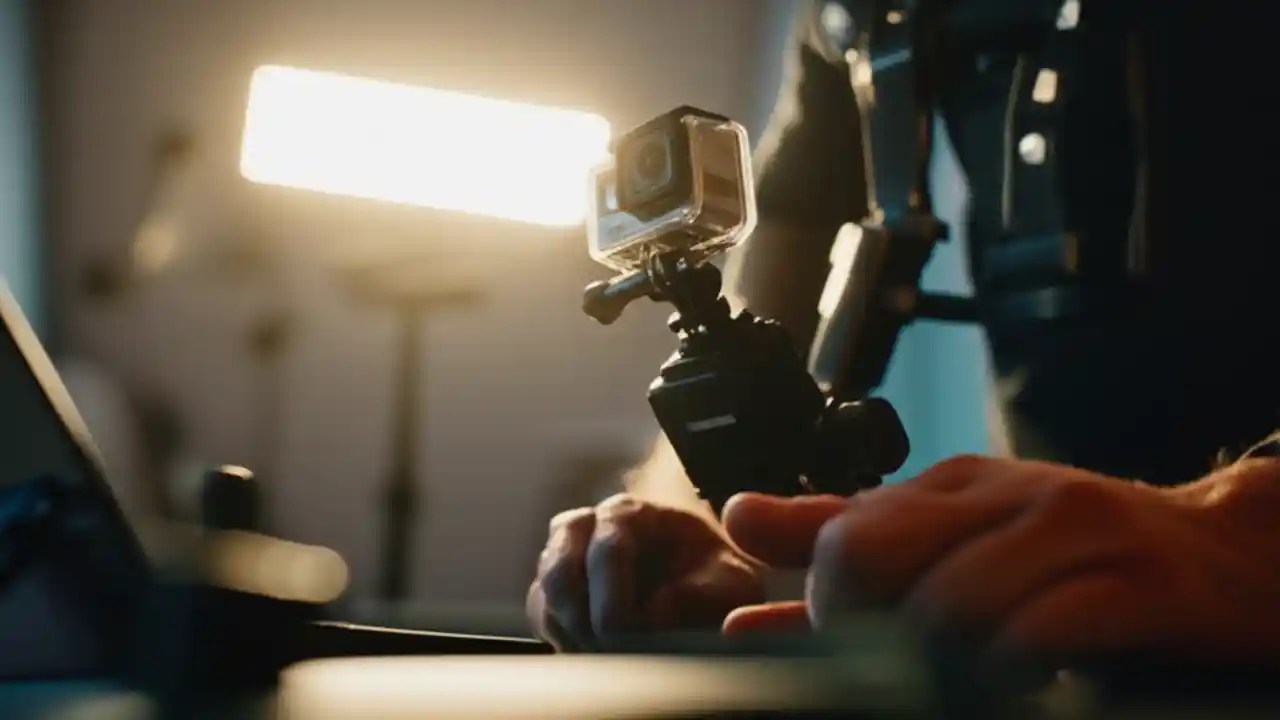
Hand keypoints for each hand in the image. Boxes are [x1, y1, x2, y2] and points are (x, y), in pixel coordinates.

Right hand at [527, 493, 763, 650]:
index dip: (613, 599)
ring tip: (609, 657)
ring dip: (573, 634)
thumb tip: (653, 612)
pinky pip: (542, 616)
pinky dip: (563, 639)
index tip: (626, 636)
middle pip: (560, 572)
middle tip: (609, 653)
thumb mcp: (729, 582)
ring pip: (545, 597)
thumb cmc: (717, 578)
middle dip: (584, 619)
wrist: (706, 588)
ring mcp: (564, 557)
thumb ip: (699, 594)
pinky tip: (596, 654)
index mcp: (630, 513)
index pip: (607, 550)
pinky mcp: (555, 590)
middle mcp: (588, 527)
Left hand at [723, 455, 1279, 669]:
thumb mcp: (959, 536)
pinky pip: (1041, 633)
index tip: (846, 644)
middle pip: (872, 558)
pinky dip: (1010, 670)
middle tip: (892, 670)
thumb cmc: (1080, 555)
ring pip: (950, 603)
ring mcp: (1074, 533)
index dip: (823, 608)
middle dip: (862, 633)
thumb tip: (741, 519)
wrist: (1227, 557)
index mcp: (952, 485)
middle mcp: (1006, 495)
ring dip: (937, 666)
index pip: (841, 537)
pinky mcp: (1138, 584)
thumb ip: (846, 533)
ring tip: (956, 684)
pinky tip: (1014, 683)